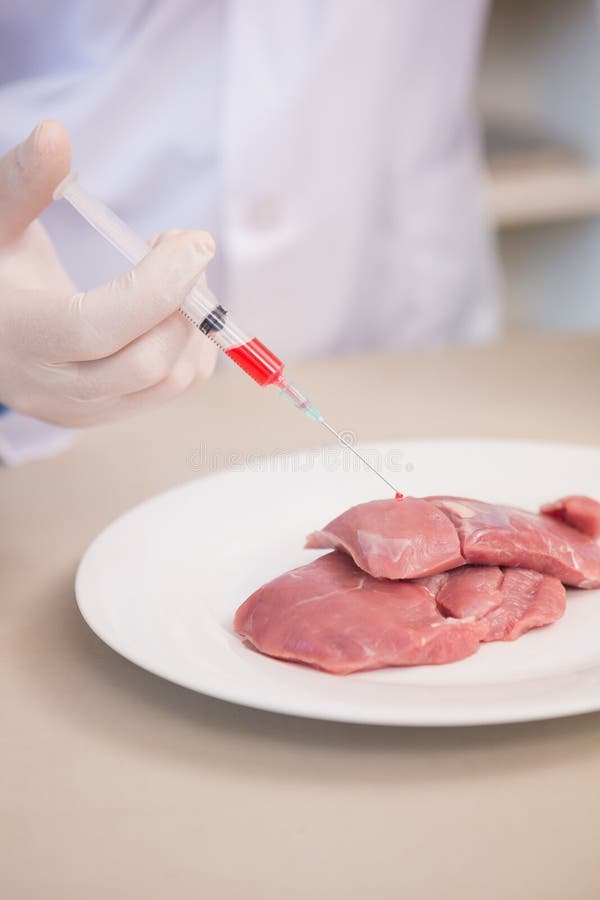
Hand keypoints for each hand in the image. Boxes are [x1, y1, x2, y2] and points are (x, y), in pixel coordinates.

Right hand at [0, 121, 216, 426]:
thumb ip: (23, 182)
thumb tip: (56, 133)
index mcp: (18, 335)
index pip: (97, 327)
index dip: (156, 287)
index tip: (195, 241)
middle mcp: (51, 387)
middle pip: (145, 363)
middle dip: (183, 303)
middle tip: (184, 249)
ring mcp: (83, 410)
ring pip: (169, 382)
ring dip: (194, 324)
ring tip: (177, 274)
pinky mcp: (108, 414)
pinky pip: (173, 388)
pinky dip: (191, 346)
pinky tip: (173, 307)